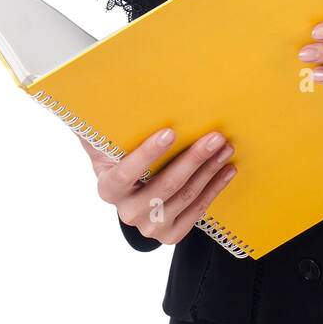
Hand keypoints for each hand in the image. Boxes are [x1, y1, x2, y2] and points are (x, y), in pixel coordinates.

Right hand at [77, 127, 237, 243]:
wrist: (133, 194)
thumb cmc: (123, 158)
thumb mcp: (109, 143)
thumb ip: (103, 124)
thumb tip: (95, 88)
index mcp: (109, 188)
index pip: (126, 173)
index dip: (147, 154)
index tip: (170, 132)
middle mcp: (127, 212)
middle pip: (165, 186)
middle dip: (193, 159)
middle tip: (215, 137)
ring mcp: (149, 228)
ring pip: (185, 197)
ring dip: (210, 171)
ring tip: (226, 148)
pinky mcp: (170, 234)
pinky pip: (197, 212)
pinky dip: (214, 189)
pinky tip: (227, 170)